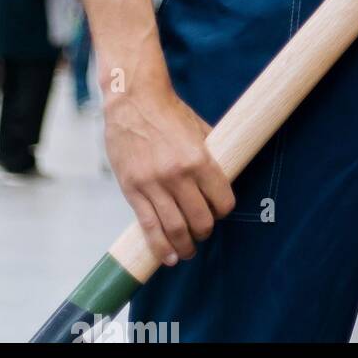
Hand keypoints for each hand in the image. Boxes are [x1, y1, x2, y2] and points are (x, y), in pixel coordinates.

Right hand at [103, 82, 234, 264]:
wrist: (133, 100)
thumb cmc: (170, 113)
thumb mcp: (199, 129)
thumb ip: (212, 153)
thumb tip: (225, 173)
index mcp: (198, 159)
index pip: (221, 199)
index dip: (224, 209)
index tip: (222, 210)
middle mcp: (177, 175)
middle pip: (199, 219)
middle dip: (205, 230)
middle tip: (205, 232)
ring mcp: (152, 185)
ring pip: (174, 229)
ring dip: (185, 246)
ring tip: (188, 251)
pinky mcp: (132, 190)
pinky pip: (148, 227)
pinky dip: (160, 246)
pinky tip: (168, 257)